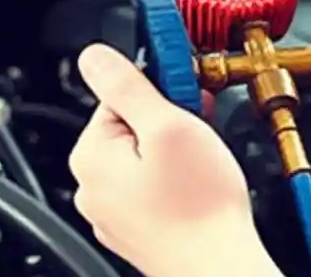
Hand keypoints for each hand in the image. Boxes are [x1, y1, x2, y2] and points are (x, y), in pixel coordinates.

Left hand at [68, 43, 280, 276]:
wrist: (219, 266)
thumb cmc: (198, 206)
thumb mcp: (167, 125)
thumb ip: (128, 84)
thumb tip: (95, 56)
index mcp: (90, 155)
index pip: (119, 96)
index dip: (162, 93)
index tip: (187, 102)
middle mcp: (93, 186)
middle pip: (133, 126)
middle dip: (171, 123)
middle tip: (199, 135)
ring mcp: (115, 211)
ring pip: (147, 157)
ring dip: (178, 152)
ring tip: (203, 166)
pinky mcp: (139, 228)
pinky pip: (155, 186)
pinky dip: (178, 181)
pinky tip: (198, 189)